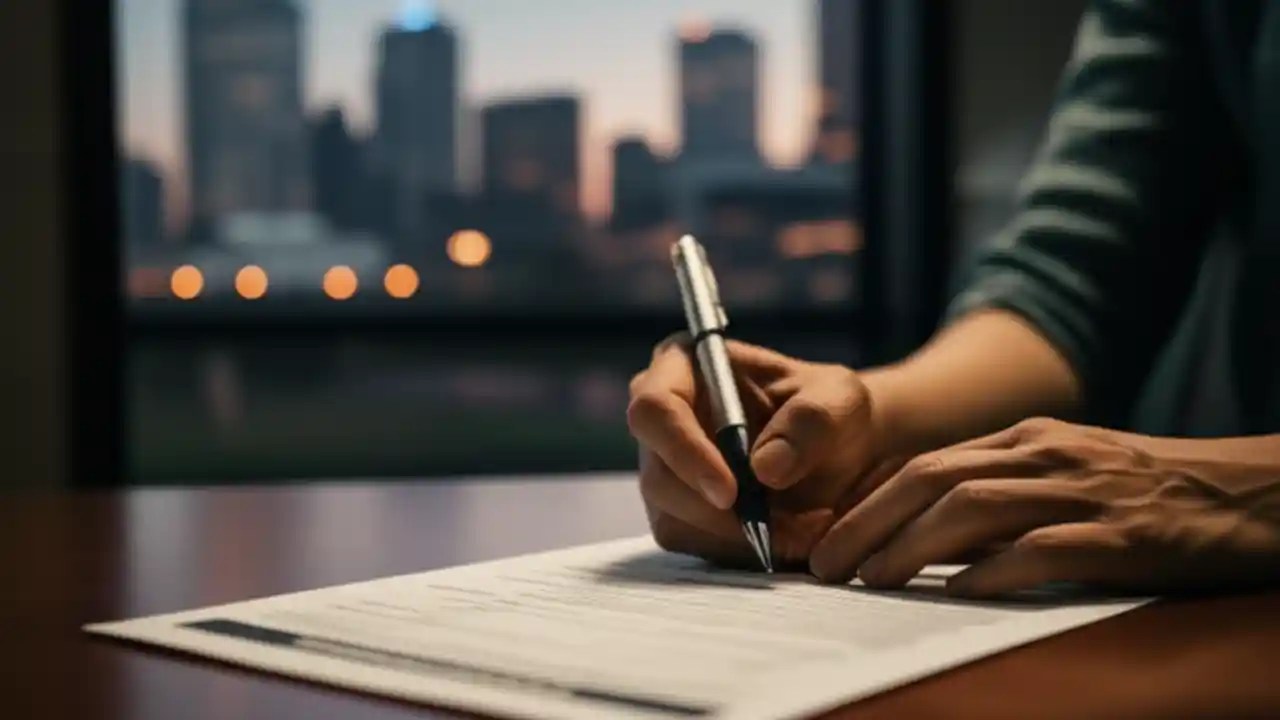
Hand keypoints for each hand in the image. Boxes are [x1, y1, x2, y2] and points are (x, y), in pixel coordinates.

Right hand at [627, 336, 888, 568]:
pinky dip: (741, 550)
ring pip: (673, 520)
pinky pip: (693, 545)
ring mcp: (663, 470)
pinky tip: (786, 536)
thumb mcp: (841, 401)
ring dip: (738, 536)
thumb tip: (764, 469)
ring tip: (803, 529)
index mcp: (683, 366)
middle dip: (717, 513)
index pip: (654, 408)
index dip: (684, 452)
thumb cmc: (831, 412)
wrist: (840, 454)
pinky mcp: (676, 513)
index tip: (731, 493)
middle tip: (782, 529)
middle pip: (658, 476)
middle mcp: (661, 419)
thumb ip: (812, 421)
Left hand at [810, 417, 1279, 596]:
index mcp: (1027, 440)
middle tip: (827, 564)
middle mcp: (1044, 455)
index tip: (830, 538)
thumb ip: (1006, 489)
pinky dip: (994, 569)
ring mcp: (1081, 492)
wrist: (1247, 493)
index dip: (869, 501)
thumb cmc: (1147, 491)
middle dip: (868, 522)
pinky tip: (958, 592)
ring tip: (871, 580)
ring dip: (910, 545)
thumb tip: (930, 535)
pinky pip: (1043, 549)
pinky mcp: (1120, 537)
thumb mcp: (1067, 470)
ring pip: (973, 508)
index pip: (927, 464)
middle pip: (933, 480)